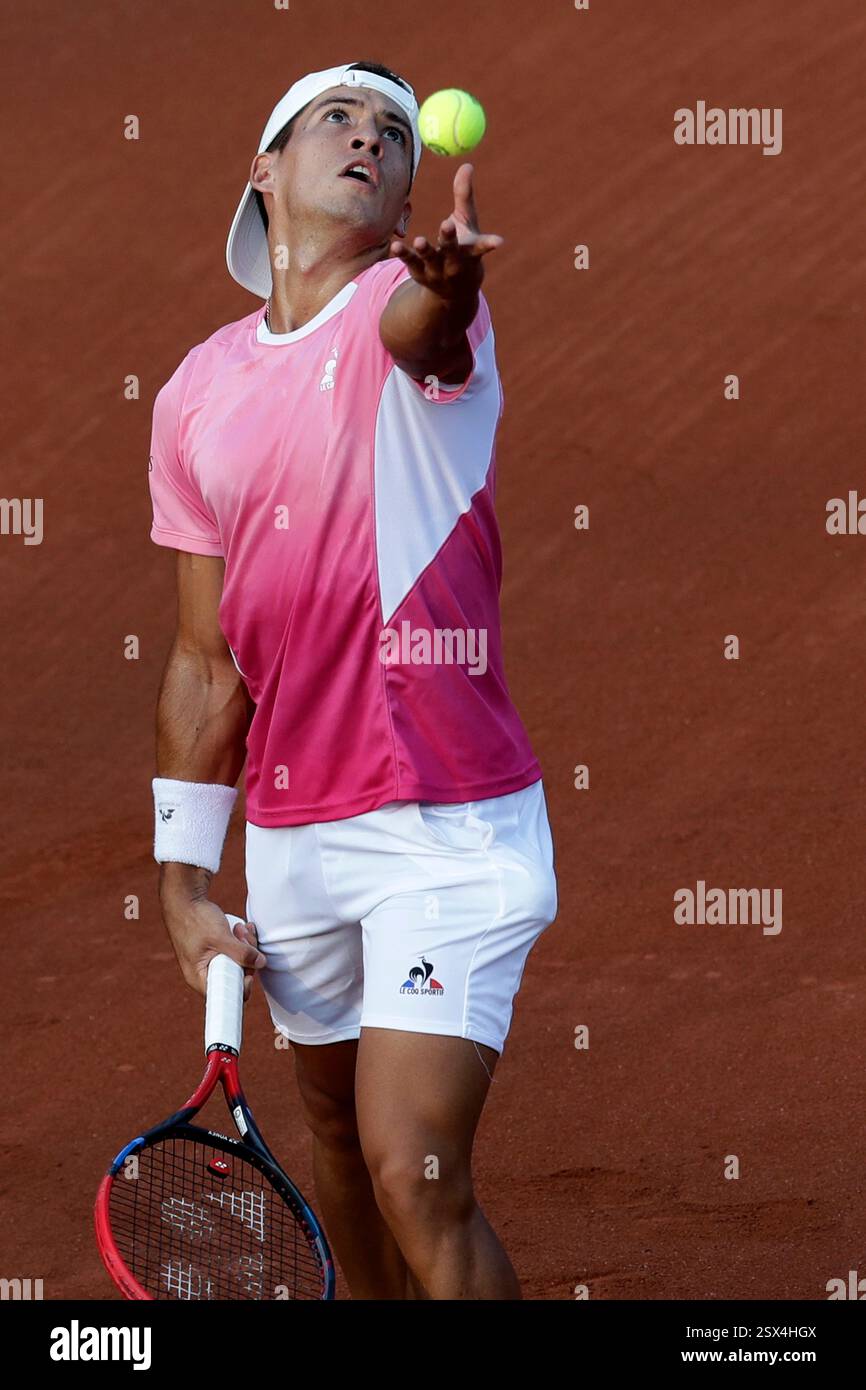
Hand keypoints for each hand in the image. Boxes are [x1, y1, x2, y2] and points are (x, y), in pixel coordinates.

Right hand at [160, 892, 265, 1000]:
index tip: (251, 969)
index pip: (225, 995)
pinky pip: (235, 951)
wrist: (185, 899)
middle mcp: (205, 973)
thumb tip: (261, 963)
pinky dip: (241, 940)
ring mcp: (212, 961)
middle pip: (236, 976)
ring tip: (240, 928)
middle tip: (243, 937)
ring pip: (239, 962)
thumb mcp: (219, 936)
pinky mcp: (217, 950)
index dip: (242, 985)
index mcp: (199, 977)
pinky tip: (242, 927)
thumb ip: (240, 952)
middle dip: (246, 956)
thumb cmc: (194, 919)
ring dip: (245, 945)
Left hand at [389, 163, 503, 301]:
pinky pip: (411, 263)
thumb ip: (464, 195)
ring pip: (431, 259)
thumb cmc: (463, 247)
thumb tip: (467, 164)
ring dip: (425, 250)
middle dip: (450, 239)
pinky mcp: (420, 274)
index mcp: (470, 251)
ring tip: (420, 241)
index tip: (499, 242)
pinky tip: (395, 246)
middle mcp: (456, 263)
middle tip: (446, 225)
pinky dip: (403, 254)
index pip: (481, 247)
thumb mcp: (466, 222)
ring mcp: (437, 271)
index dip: (490, 243)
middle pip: (453, 250)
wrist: (453, 291)